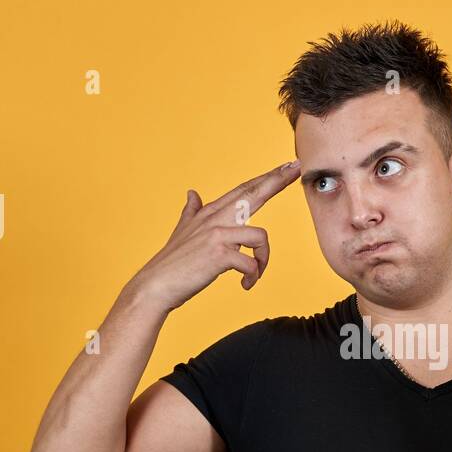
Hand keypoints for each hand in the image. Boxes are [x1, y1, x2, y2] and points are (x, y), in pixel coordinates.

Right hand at [132, 159, 300, 310]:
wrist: (155, 285)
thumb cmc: (172, 263)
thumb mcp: (183, 231)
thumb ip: (191, 211)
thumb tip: (192, 193)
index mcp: (210, 213)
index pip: (243, 190)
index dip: (266, 177)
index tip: (287, 165)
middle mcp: (214, 218)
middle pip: (252, 193)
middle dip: (276, 180)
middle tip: (296, 168)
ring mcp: (217, 234)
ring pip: (260, 236)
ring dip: (263, 259)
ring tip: (253, 275)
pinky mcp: (220, 254)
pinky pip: (251, 263)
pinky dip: (252, 276)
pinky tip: (245, 284)